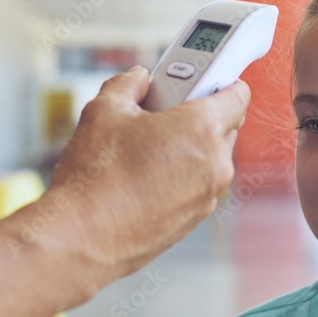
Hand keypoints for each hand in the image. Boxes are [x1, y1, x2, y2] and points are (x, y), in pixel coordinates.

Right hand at [43, 66, 249, 294]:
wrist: (80, 237)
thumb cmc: (95, 176)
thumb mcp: (104, 109)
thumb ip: (128, 84)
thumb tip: (137, 80)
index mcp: (203, 129)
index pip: (238, 94)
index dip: (218, 81)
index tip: (198, 79)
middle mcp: (215, 165)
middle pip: (224, 126)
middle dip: (197, 114)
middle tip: (159, 111)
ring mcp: (206, 197)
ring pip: (208, 159)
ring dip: (186, 148)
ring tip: (142, 148)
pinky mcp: (192, 221)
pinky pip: (194, 186)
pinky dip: (178, 177)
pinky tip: (140, 178)